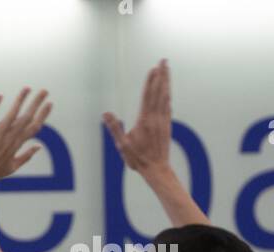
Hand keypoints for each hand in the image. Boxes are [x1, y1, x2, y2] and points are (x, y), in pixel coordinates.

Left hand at [0, 88, 51, 180]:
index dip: (43, 114)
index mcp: (17, 144)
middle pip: (26, 117)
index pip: (34, 126)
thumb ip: (27, 156)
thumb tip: (39, 147)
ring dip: (20, 100)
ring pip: (12, 114)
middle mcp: (10, 138)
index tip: (50, 103)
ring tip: (27, 88)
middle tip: (44, 90)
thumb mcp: (13, 167)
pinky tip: (0, 96)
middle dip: (36, 103)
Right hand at [104, 59, 171, 178]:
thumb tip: (106, 114)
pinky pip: (168, 106)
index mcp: (144, 120)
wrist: (157, 168)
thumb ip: (114, 128)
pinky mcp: (167, 125)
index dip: (150, 81)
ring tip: (167, 70)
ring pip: (166, 96)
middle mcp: (156, 118)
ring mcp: (163, 120)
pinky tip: (167, 91)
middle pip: (159, 92)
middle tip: (164, 61)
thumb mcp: (122, 145)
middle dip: (162, 75)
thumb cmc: (138, 158)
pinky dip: (167, 95)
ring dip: (166, 82)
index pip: (147, 96)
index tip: (153, 69)